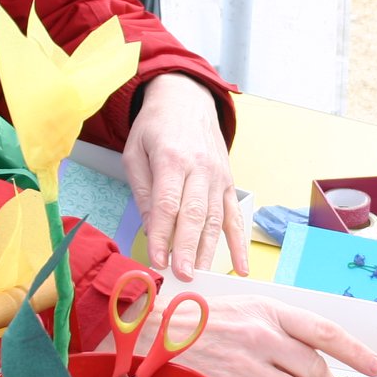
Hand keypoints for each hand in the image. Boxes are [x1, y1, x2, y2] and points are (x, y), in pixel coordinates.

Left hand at [124, 74, 247, 279]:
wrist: (187, 99)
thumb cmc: (155, 127)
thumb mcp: (135, 152)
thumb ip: (144, 192)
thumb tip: (153, 230)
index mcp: (172, 158)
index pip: (168, 204)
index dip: (163, 236)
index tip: (157, 262)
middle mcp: (199, 168)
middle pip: (194, 214)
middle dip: (188, 249)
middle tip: (182, 277)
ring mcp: (218, 176)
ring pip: (215, 219)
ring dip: (208, 251)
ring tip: (200, 277)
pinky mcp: (228, 183)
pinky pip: (235, 216)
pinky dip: (239, 244)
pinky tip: (241, 267)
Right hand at [134, 295, 376, 376]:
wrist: (146, 335)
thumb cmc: (194, 321)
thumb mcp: (239, 308)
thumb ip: (273, 327)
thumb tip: (304, 357)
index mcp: (268, 310)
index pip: (323, 330)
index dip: (355, 350)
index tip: (375, 366)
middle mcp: (261, 335)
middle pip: (313, 369)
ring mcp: (246, 364)